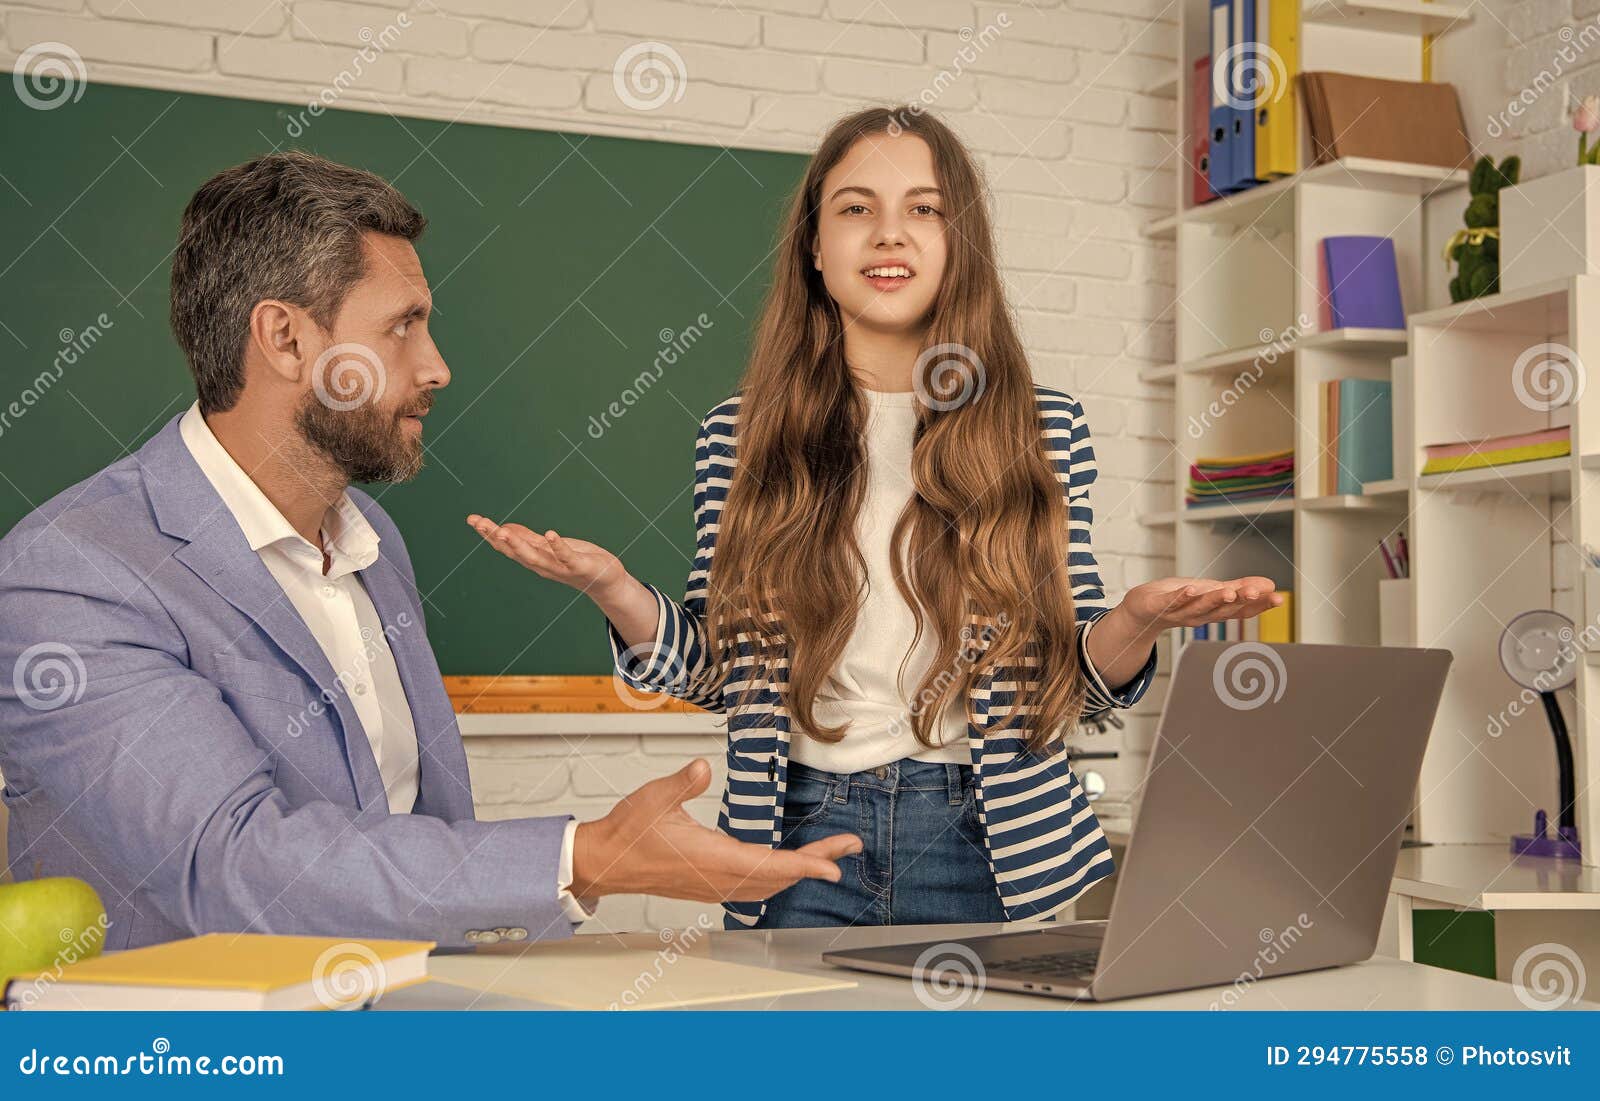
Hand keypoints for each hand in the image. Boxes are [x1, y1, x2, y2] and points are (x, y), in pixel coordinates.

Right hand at [467, 514, 626, 598]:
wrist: (604, 580)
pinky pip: (566, 556)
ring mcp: (559, 567)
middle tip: (480, 523)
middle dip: (496, 537)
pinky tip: (550, 533)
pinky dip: (558, 546)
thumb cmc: (576, 561)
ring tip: (503, 530)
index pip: (505, 546)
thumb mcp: (547, 547)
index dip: (488, 533)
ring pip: (534, 557)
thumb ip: (527, 539)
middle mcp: (541, 565)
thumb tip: (503, 528)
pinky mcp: (578, 566)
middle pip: (514, 552)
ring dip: (518, 545)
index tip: (472, 519)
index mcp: (533, 558)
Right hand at [569, 760, 861, 902]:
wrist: (606, 862)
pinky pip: (752, 887)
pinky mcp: (708, 885)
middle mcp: (719, 878)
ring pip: (768, 884)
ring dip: (798, 870)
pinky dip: (776, 876)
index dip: (807, 866)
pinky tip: (783, 867)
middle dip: (816, 862)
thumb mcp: (654, 798)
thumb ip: (681, 782)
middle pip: (779, 876)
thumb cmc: (628, 833)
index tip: (835, 866)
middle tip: (847, 848)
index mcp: (713, 859)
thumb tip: (702, 767)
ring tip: (825, 855)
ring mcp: (714, 885)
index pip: (772, 865)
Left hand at [1122, 575, 1281, 631]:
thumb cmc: (1180, 598)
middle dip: (1242, 600)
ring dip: (1215, 600)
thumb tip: (1270, 585)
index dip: (1261, 605)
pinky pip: (1171, 602)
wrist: (1143, 610)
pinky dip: (1180, 597)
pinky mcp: (1159, 606)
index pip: (1242, 610)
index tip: (1279, 598)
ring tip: (1228, 592)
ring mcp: (1180, 612)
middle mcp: (1201, 615)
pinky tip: (1190, 589)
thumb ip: (1240, 589)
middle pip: (1225, 609)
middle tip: (1258, 593)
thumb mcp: (1214, 591)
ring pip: (1200, 607)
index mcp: (1216, 611)